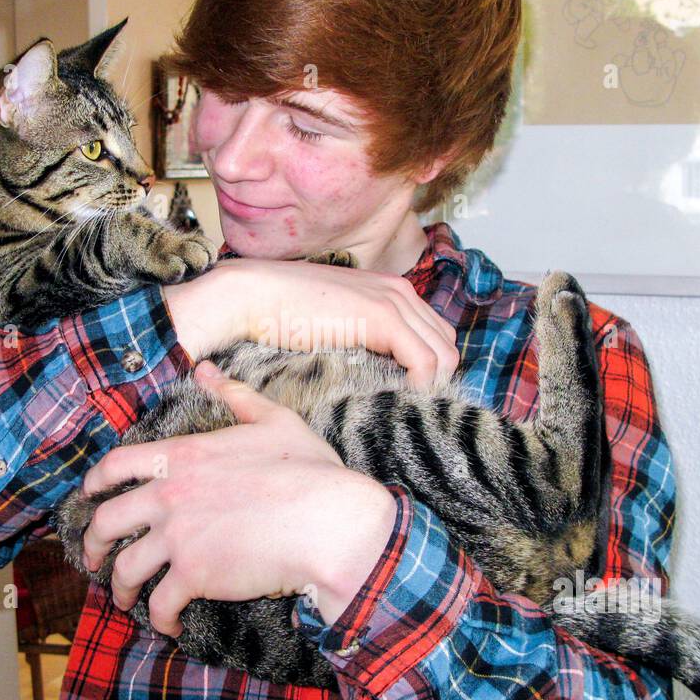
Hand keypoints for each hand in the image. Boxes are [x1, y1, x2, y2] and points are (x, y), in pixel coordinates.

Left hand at [78, 361, 397, 635]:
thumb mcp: (274, 421)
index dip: (95, 483)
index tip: (89, 497)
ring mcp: (178, 536)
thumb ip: (236, 397)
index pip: (117, 465)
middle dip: (92, 543)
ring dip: (120, 588)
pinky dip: (159, 619)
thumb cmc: (310, 471)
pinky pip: (160, 604)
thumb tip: (207, 370)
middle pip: (107, 520)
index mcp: (184, 455)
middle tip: (93, 558)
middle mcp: (170, 494)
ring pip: (125, 568)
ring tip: (126, 600)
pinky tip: (168, 625)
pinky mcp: (194, 575)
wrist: (328, 522)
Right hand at [162, 256, 458, 387]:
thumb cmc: (281, 316)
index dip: (430, 369)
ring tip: (403, 409)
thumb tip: (376, 375)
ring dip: (430, 387)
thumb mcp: (334, 325)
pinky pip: (424, 361)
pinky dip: (420, 386)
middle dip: (436, 379)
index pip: (435, 334)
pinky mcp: (383, 316)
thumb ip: (360, 339)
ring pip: (443, 355)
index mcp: (390, 290)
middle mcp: (399, 290)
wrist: (252, 295)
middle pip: (446, 344)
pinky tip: (397, 400)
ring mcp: (393, 300)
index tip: (410, 397)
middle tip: (410, 408)